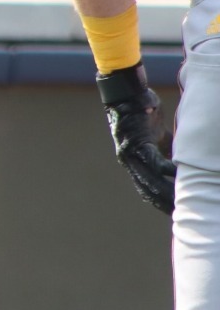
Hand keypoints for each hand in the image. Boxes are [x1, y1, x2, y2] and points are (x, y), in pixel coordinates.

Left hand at [99, 64, 176, 211]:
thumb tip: (181, 164)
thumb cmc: (145, 116)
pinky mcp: (136, 142)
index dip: (160, 203)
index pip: (148, 190)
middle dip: (164, 204)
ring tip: (181, 200)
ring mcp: (131, 154)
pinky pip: (152, 160)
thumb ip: (167, 152)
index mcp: (135, 163)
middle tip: (180, 215)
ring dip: (166, 191)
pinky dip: (165, 169)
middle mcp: (130, 162)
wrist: (128, 95)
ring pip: (149, 179)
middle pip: (148, 190)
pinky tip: (177, 175)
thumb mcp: (159, 139)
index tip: (175, 214)